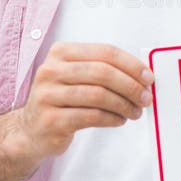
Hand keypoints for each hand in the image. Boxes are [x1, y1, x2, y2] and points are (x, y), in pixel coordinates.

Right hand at [17, 42, 153, 161]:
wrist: (31, 128)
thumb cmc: (63, 99)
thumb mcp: (76, 75)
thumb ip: (103, 69)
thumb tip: (142, 75)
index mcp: (61, 52)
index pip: (105, 52)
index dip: (132, 65)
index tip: (148, 78)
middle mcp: (51, 70)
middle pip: (103, 73)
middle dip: (130, 86)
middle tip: (145, 98)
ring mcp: (48, 95)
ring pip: (99, 96)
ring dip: (124, 105)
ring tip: (134, 111)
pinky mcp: (51, 120)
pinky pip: (92, 116)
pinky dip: (112, 118)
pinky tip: (119, 120)